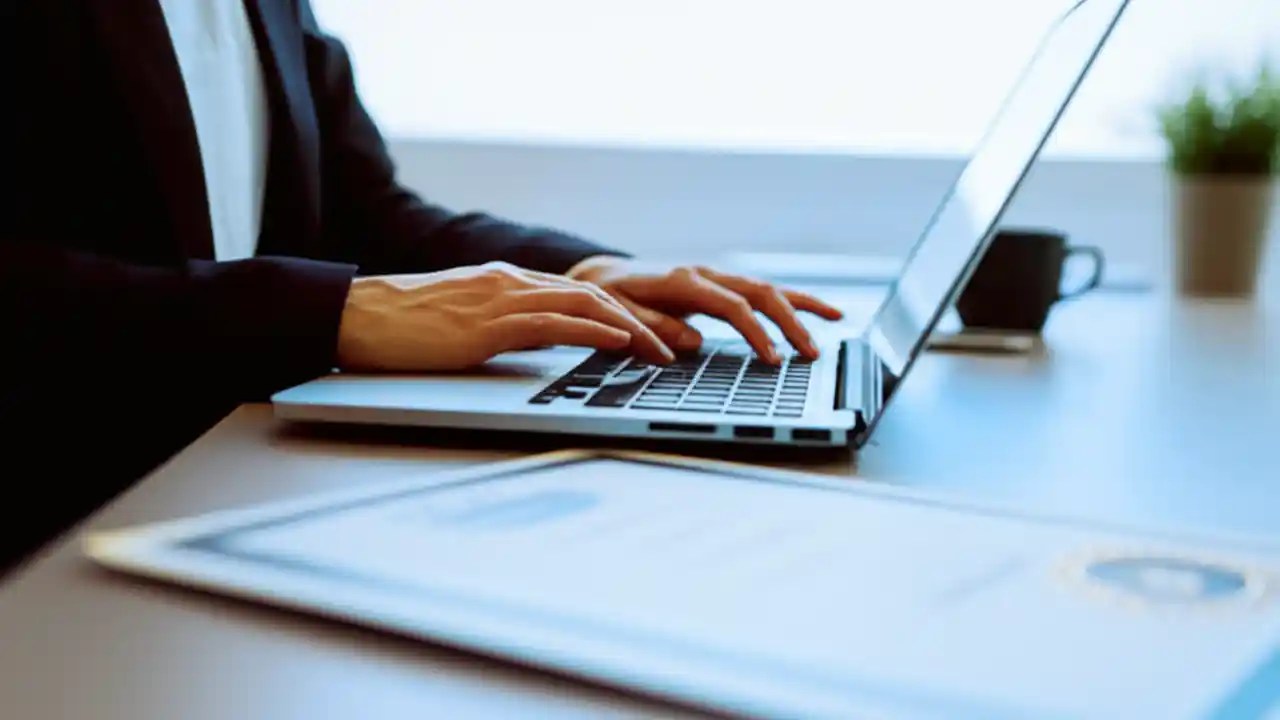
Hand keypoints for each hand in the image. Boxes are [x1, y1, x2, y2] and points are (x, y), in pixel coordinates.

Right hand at [336, 262, 674, 371]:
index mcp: (508, 282)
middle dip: (646, 320)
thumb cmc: (404, 327)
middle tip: (680, 344)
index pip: (582, 294)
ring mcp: (501, 300)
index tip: (659, 334)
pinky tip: (621, 343)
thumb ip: (506, 328)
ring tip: (665, 351)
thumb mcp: (467, 324)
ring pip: (585, 306)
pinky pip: (552, 323)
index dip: (627, 313)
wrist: (356, 317)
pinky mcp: (487, 325)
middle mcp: (512, 283)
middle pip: (596, 295)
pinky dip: (593, 332)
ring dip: (633, 329)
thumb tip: (541, 347)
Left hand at [567, 257, 843, 363]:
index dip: (755, 333)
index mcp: (682, 280)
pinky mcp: (720, 285)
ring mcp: (715, 276)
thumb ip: (651, 328)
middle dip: (789, 323)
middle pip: (758, 293)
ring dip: (800, 306)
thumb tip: (691, 344)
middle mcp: (704, 273)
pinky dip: (790, 300)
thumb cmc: (608, 298)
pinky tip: (815, 311)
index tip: (774, 360)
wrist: (602, 275)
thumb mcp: (619, 314)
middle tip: (811, 353)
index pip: (731, 306)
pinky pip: (760, 291)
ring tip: (835, 321)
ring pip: (766, 287)